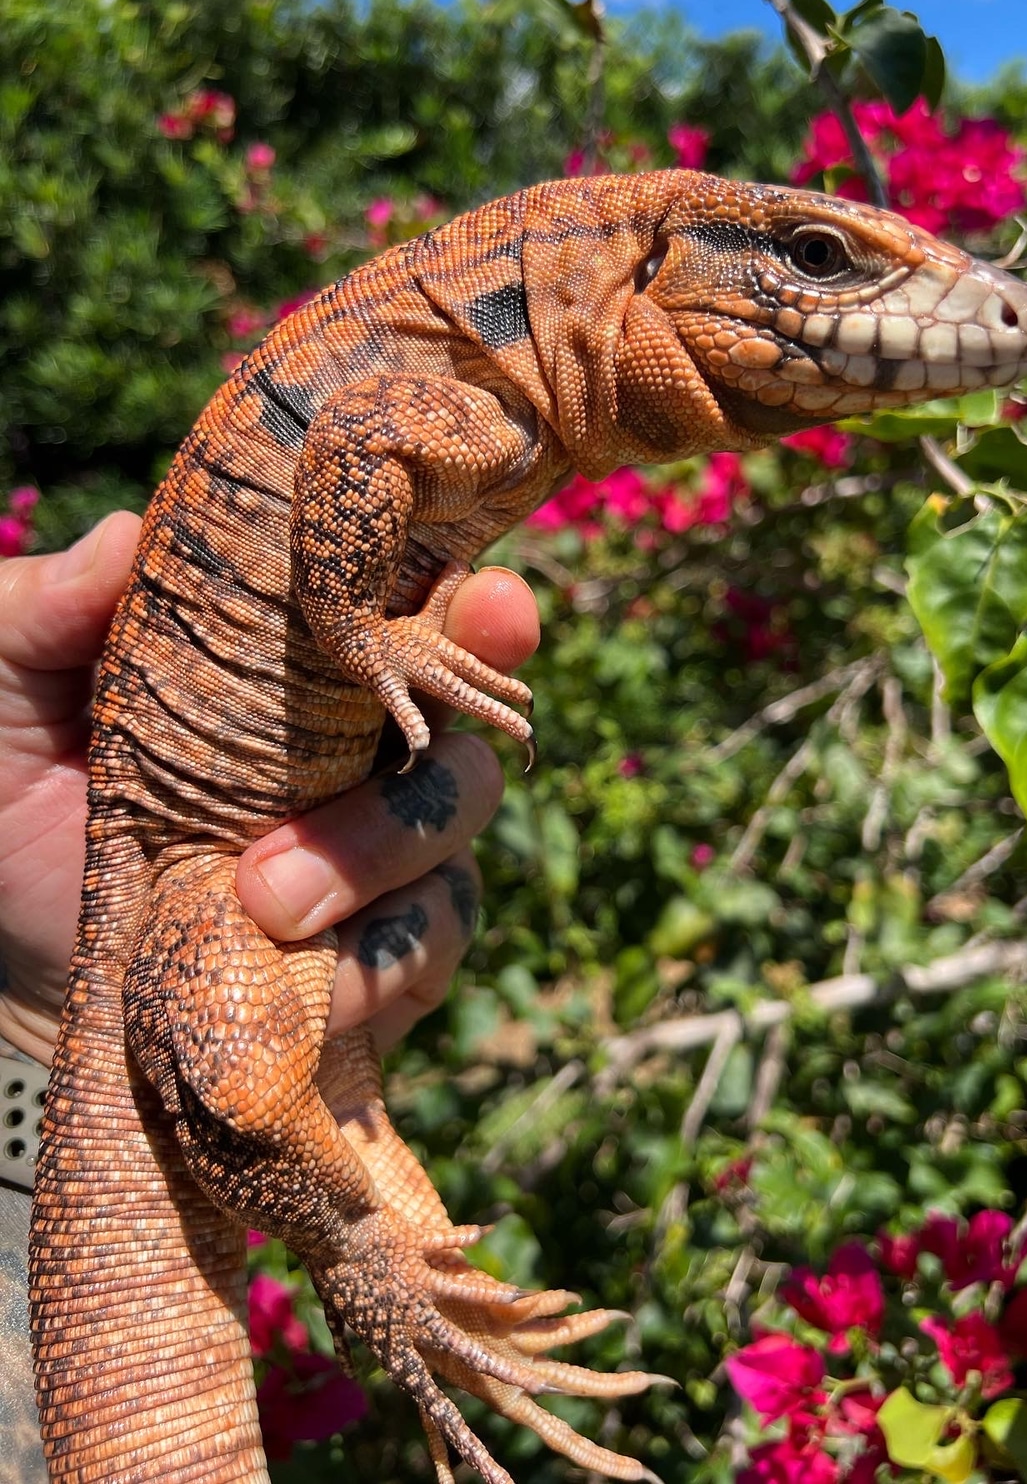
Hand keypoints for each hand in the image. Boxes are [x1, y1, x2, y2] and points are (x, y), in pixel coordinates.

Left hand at [0, 512, 538, 1064]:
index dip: (472, 605)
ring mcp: (394, 856)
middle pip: (469, 708)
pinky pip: (436, 934)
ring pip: (458, 821)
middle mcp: (365, 753)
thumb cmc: (23, 825)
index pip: (413, 617)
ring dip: (378, 851)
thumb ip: (41, 618)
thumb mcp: (4, 711)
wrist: (43, 983)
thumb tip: (126, 533)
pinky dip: (376, 952)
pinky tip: (301, 971)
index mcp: (302, 678)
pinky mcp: (398, 953)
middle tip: (403, 738)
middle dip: (470, 708)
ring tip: (264, 897)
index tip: (489, 600)